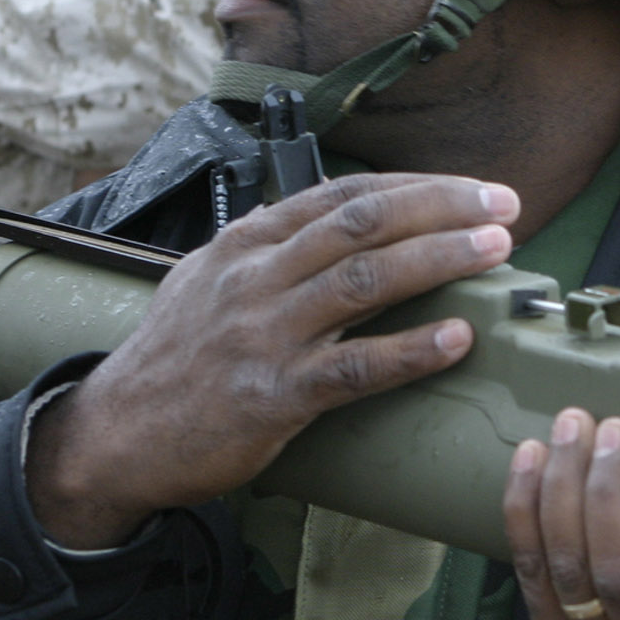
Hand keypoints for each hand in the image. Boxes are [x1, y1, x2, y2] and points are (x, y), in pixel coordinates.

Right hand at [28, 173, 518, 547]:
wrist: (115, 433)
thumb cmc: (175, 359)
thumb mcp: (208, 279)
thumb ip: (272, 247)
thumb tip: (342, 217)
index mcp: (245, 243)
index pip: (344, 194)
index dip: (417, 186)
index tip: (473, 189)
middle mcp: (256, 277)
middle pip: (363, 223)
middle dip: (443, 208)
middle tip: (505, 206)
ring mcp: (264, 335)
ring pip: (365, 281)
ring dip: (440, 260)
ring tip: (497, 252)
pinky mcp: (272, 397)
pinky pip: (354, 367)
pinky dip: (410, 350)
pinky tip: (457, 338)